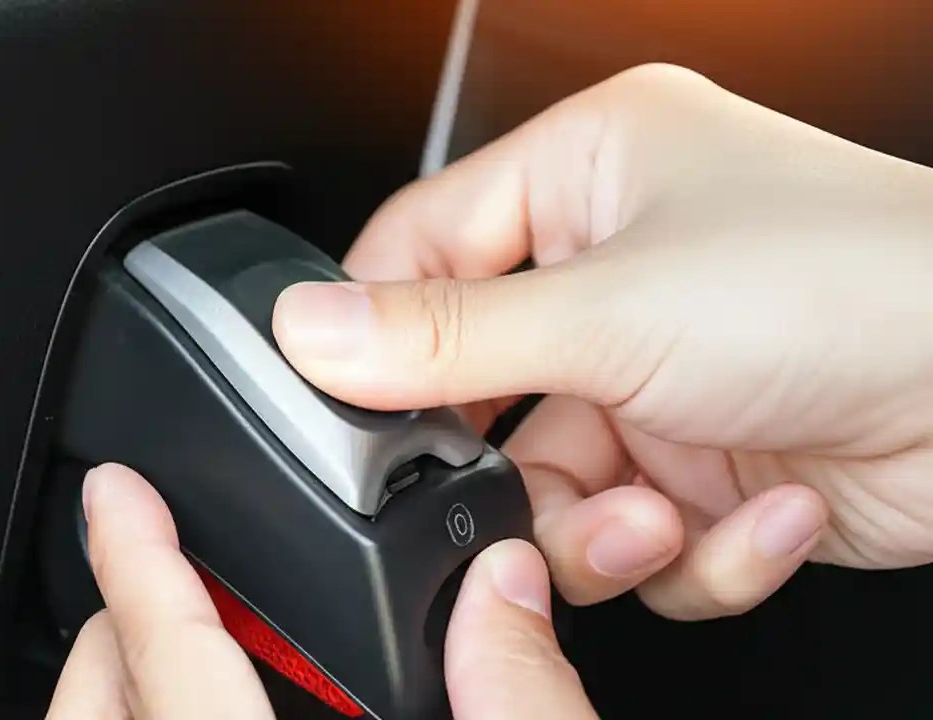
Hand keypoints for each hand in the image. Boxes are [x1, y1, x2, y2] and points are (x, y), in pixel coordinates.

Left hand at [45, 463, 598, 718]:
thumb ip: (522, 697)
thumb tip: (504, 587)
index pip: (170, 666)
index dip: (137, 565)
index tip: (119, 497)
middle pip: (105, 704)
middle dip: (123, 624)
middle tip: (159, 564)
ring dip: (131, 684)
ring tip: (185, 643)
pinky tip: (223, 708)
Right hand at [272, 63, 932, 620]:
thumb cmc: (861, 284)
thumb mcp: (613, 311)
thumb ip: (442, 337)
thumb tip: (310, 333)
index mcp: (587, 176)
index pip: (420, 249)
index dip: (377, 334)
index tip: (351, 405)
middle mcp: (620, 270)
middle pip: (479, 388)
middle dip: (504, 460)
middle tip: (503, 485)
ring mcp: (663, 373)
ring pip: (553, 485)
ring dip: (601, 525)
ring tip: (655, 512)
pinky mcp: (708, 460)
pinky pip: (636, 532)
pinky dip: (689, 548)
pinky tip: (759, 508)